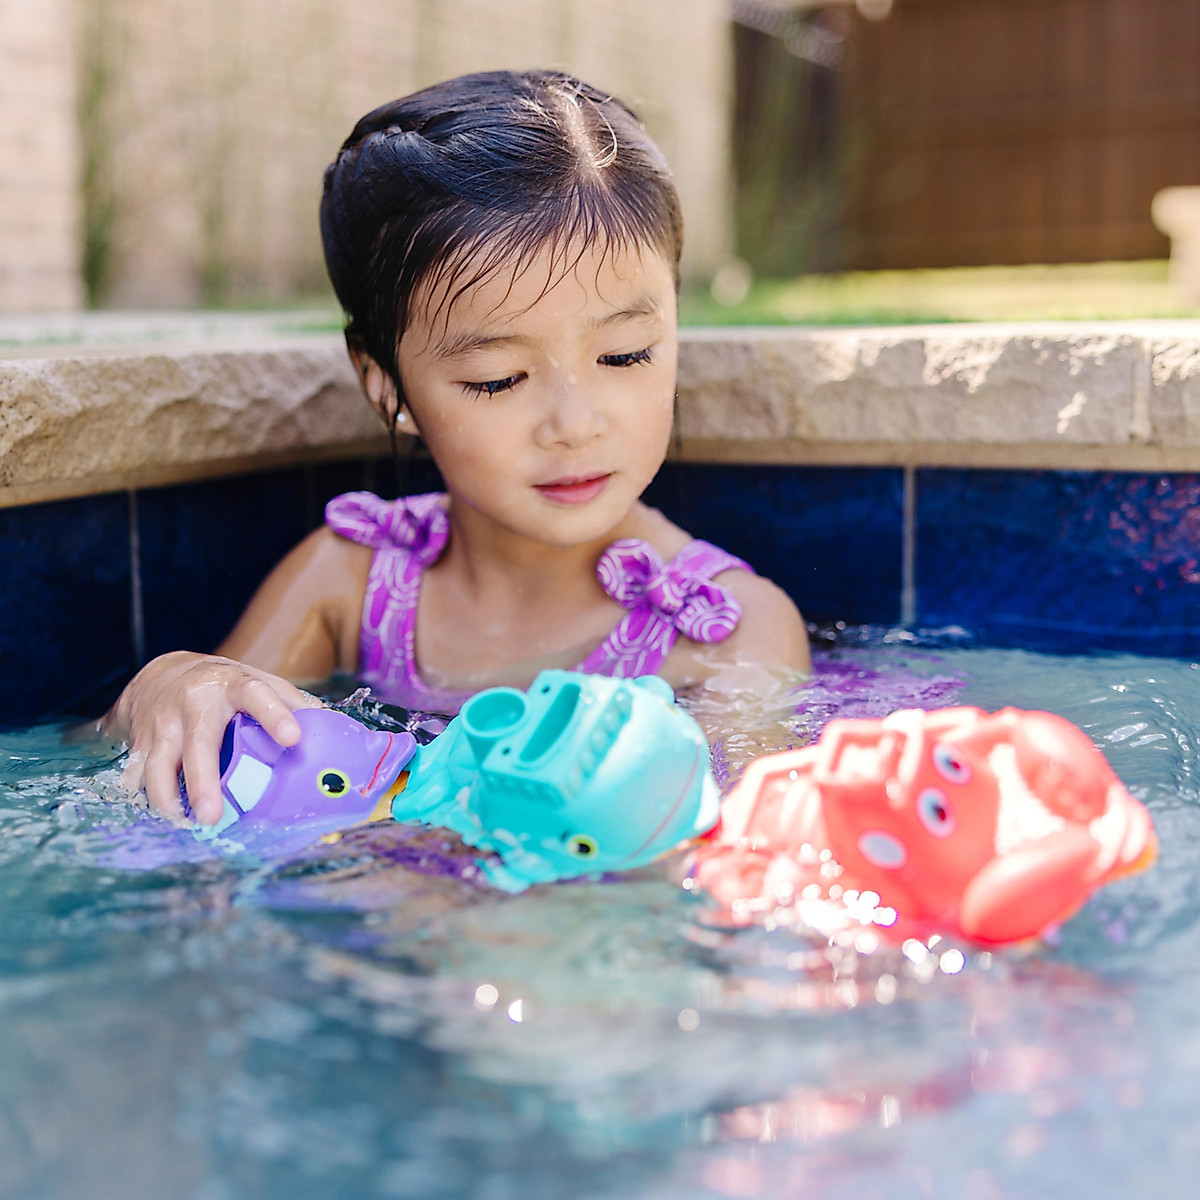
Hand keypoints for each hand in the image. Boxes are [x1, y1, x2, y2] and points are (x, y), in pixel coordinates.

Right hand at [103, 652, 323, 825]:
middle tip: (213, 816)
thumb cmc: (224, 687)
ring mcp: (163, 721)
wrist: (161, 675)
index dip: (274, 715)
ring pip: (159, 764)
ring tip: (186, 823)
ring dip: (168, 797)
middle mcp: (194, 701)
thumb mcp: (259, 683)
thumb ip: (293, 703)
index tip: (293, 739)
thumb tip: (335, 730)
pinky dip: (151, 798)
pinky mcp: (140, 740)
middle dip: (204, 781)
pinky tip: (168, 816)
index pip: (256, 694)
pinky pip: (140, 775)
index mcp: (232, 684)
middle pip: (198, 742)